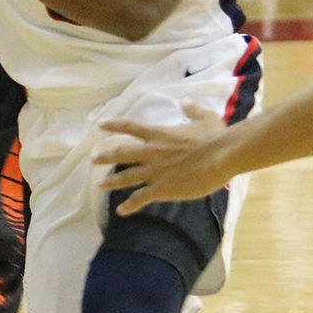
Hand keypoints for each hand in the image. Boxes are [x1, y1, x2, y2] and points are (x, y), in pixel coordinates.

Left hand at [92, 101, 231, 215]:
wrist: (221, 156)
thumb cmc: (214, 137)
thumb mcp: (204, 118)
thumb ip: (191, 109)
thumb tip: (184, 100)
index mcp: (159, 134)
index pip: (130, 127)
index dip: (113, 125)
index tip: (99, 124)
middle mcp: (151, 151)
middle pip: (121, 153)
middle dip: (105, 156)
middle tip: (92, 159)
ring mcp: (154, 171)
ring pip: (126, 177)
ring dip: (111, 182)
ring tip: (98, 185)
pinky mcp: (161, 189)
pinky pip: (140, 198)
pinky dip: (128, 205)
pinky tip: (121, 211)